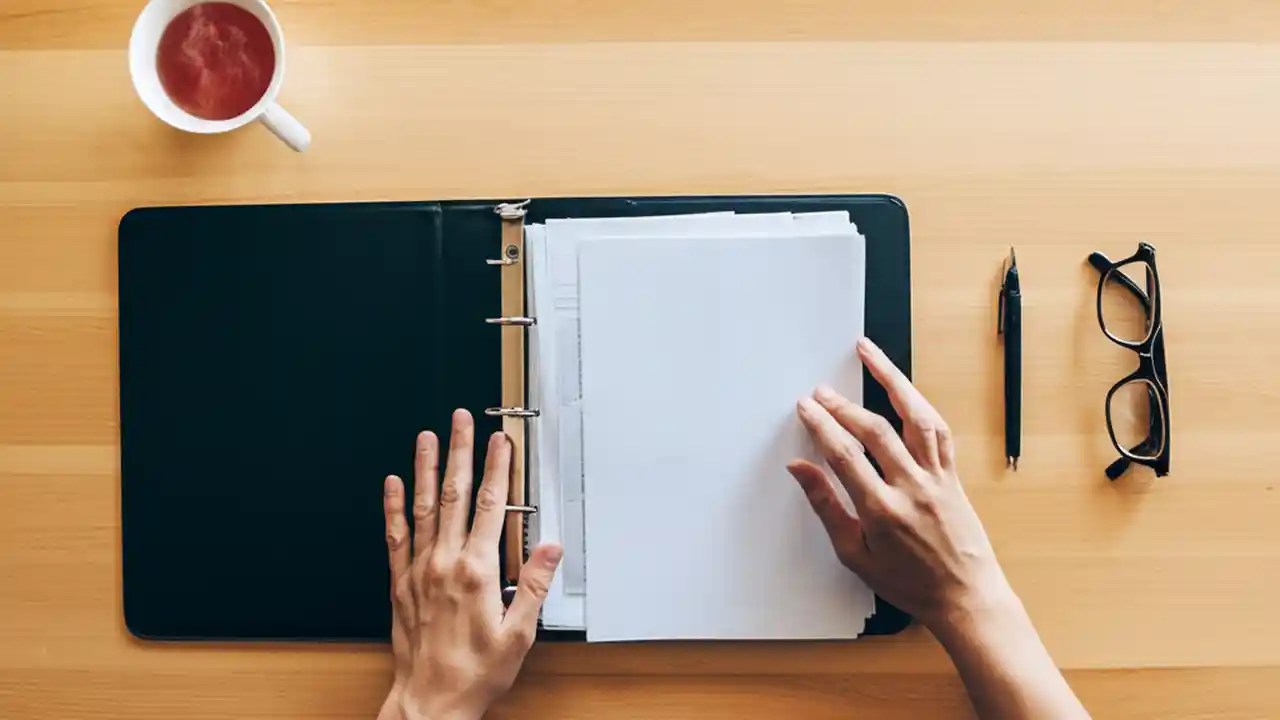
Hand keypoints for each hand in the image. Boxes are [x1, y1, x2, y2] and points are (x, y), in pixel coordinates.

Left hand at [378, 409, 562, 719]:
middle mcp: (445, 564)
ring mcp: (419, 571)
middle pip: (456, 496)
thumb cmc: (474, 674)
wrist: (430, 702)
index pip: (490, 508)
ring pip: (424, 508)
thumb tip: (549, 547)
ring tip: (427, 438)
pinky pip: (396, 536)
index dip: (497, 470)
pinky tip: (393, 484)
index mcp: (477, 573)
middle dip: (461, 454)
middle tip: (462, 422)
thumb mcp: (519, 636)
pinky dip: (395, 507)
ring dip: (427, 469)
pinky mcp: (401, 583)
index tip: (501, 443)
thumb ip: (533, 586)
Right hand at [790, 337, 1012, 631]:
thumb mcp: (854, 555)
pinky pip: (938, 430)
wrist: (965, 596)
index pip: (844, 455)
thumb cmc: (908, 583)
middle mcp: (912, 488)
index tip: (806, 407)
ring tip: (870, 355)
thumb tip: (800, 469)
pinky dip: (920, 404)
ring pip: (914, 417)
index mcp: (882, 511)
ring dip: (891, 381)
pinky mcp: (953, 475)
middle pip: (874, 431)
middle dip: (843, 406)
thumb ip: (826, 506)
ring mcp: (937, 478)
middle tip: (822, 391)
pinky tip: (906, 389)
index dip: (822, 425)